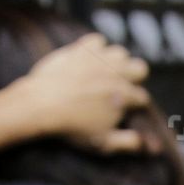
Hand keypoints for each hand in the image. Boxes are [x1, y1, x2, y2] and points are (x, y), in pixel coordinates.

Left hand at [17, 34, 152, 152]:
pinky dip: (97, 49)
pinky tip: (91, 60)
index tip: (127, 111)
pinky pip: (97, 40)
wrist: (40, 106)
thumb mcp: (103, 143)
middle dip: (135, 78)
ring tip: (107, 73)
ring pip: (121, 52)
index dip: (136, 105)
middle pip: (140, 68)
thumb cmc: (73, 127)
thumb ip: (128, 143)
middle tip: (121, 88)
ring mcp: (97, 60)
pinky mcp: (80, 50)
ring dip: (117, 62)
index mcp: (124, 97)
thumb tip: (144, 143)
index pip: (142, 98)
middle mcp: (115, 75)